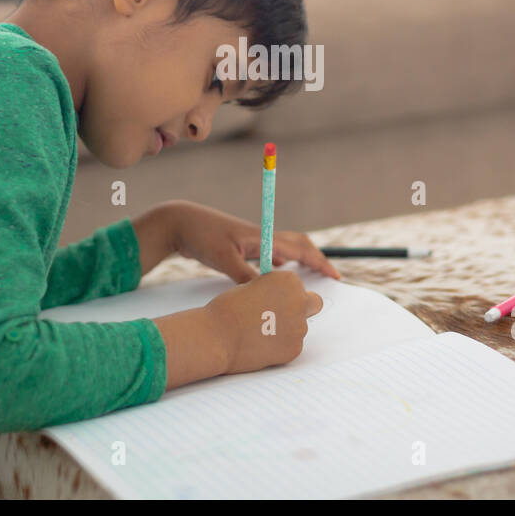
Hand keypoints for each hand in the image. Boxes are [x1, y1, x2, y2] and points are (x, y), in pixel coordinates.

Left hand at [158, 200, 340, 282]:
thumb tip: (265, 292)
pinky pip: (269, 254)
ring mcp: (252, 241)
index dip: (318, 262)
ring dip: (299, 260)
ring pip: (284, 249)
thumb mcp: (222, 258)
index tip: (334, 276)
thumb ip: (244, 275)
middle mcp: (261, 237)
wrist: (179, 222)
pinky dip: (279, 264)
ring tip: (310, 276)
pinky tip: (277, 273)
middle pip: (298, 244)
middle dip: (315, 259)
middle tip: (330, 276)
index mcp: (261, 237)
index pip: (299, 249)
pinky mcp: (241, 247)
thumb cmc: (201, 236)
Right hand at [204, 270, 323, 373]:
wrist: (217, 335)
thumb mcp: (253, 287)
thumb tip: (282, 301)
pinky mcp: (295, 349)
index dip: (286, 294)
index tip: (274, 300)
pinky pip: (292, 346)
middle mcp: (300, 302)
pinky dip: (279, 347)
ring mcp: (300, 328)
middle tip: (283, 316)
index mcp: (289, 281)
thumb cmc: (228, 309)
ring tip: (257, 333)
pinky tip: (259, 345)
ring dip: (285, 330)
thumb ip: (273, 292)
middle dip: (302, 309)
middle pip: (313, 304)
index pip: (299, 286)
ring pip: (299, 328)